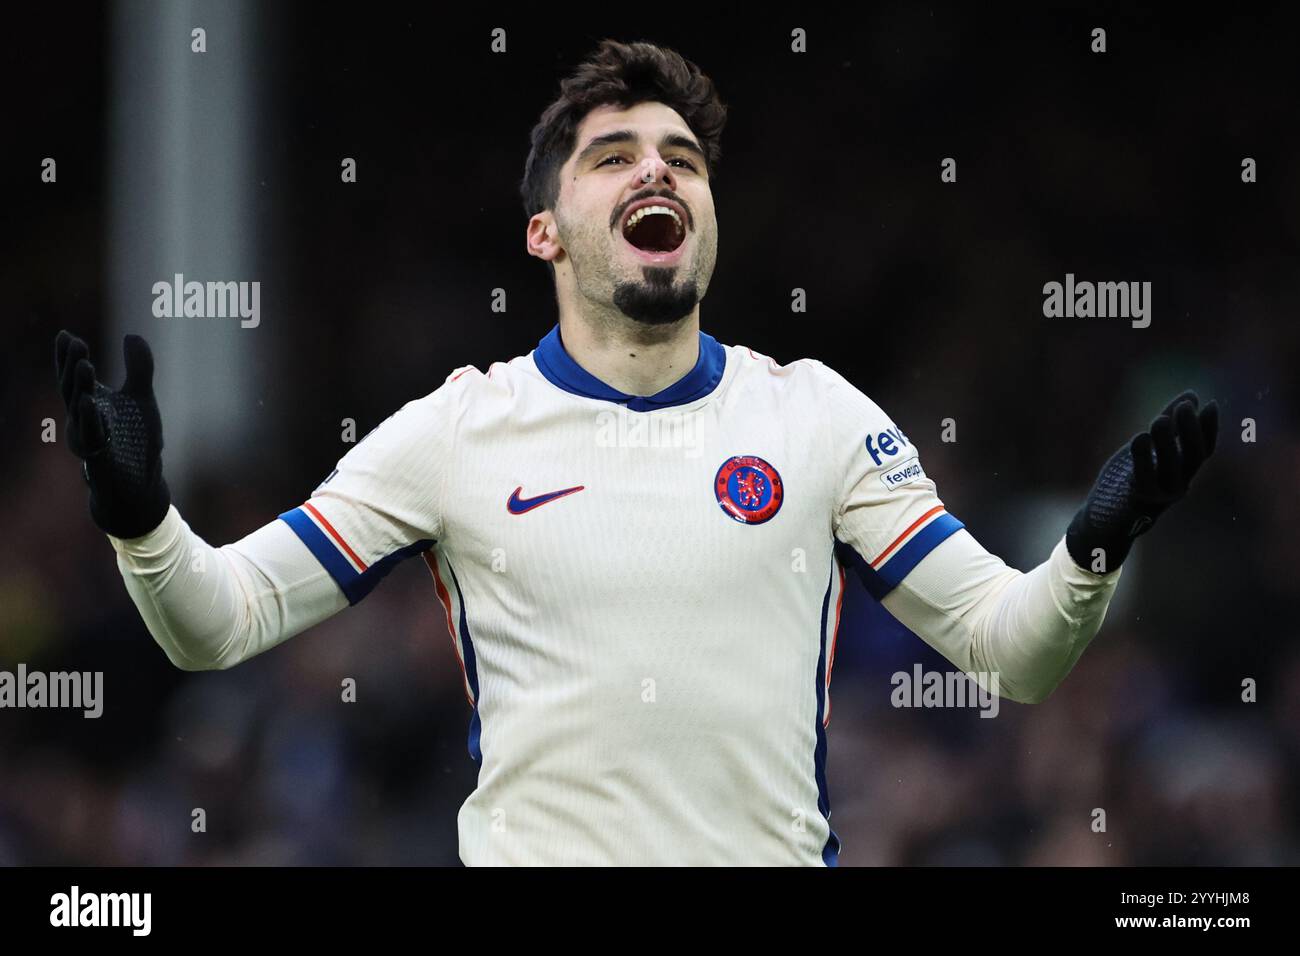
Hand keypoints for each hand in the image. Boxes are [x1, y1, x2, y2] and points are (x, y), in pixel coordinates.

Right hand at [55, 330, 171, 537]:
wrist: (141, 482)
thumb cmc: (136, 440)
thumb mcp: (142, 398)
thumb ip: (139, 367)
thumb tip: (131, 335)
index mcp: (91, 402)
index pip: (75, 376)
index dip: (68, 357)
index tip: (66, 334)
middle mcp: (83, 419)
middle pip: (72, 388)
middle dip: (71, 365)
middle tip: (75, 343)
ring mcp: (89, 437)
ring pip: (78, 410)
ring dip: (79, 386)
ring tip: (83, 363)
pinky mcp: (100, 456)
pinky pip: (91, 436)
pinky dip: (90, 418)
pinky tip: (89, 401)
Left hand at [1065, 390, 1217, 571]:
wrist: (1104, 516)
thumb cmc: (1128, 478)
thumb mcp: (1149, 446)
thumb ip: (1169, 424)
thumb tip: (1192, 395)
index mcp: (1182, 472)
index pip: (1204, 449)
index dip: (1209, 428)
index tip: (1210, 404)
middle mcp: (1177, 485)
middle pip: (1193, 457)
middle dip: (1190, 430)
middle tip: (1184, 406)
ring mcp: (1160, 496)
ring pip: (1170, 467)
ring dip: (1167, 442)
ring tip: (1160, 419)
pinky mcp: (1138, 501)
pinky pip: (1144, 478)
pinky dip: (1143, 458)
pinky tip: (1140, 437)